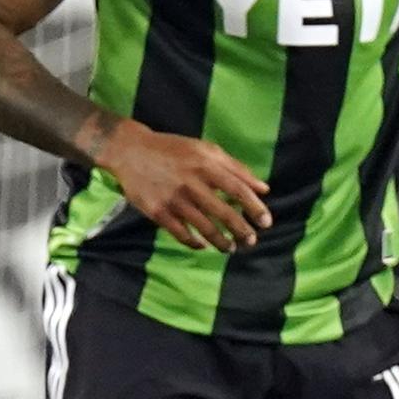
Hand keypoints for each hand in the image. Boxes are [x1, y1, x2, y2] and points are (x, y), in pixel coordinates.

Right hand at [98, 121, 271, 251]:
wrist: (131, 151)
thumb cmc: (174, 150)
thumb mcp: (205, 150)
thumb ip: (236, 167)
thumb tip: (263, 188)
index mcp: (206, 165)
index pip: (238, 190)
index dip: (254, 208)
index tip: (266, 222)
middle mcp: (191, 184)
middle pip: (224, 214)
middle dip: (242, 231)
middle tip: (251, 241)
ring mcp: (174, 200)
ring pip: (204, 228)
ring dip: (221, 242)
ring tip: (231, 248)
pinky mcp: (158, 213)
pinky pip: (182, 234)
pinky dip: (195, 243)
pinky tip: (203, 245)